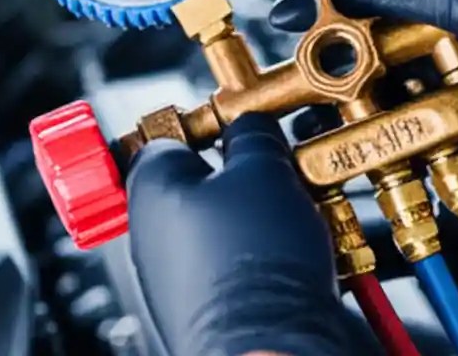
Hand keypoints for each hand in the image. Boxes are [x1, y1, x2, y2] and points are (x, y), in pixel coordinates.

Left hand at [126, 114, 371, 355]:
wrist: (276, 348)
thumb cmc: (253, 268)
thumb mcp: (264, 169)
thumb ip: (253, 136)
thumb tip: (251, 126)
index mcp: (151, 192)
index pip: (169, 139)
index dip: (211, 127)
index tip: (240, 125)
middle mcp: (156, 238)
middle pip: (206, 185)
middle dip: (251, 177)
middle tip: (282, 171)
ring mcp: (184, 278)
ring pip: (232, 227)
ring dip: (269, 218)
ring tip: (304, 215)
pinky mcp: (217, 308)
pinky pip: (246, 266)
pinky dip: (274, 257)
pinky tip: (306, 253)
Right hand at [269, 0, 457, 207]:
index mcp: (428, 29)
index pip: (358, 25)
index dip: (321, 29)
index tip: (284, 26)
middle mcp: (425, 74)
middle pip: (353, 81)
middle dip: (319, 87)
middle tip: (291, 91)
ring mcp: (432, 120)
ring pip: (367, 127)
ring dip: (336, 131)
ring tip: (309, 131)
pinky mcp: (442, 165)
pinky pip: (394, 167)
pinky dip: (370, 166)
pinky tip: (348, 162)